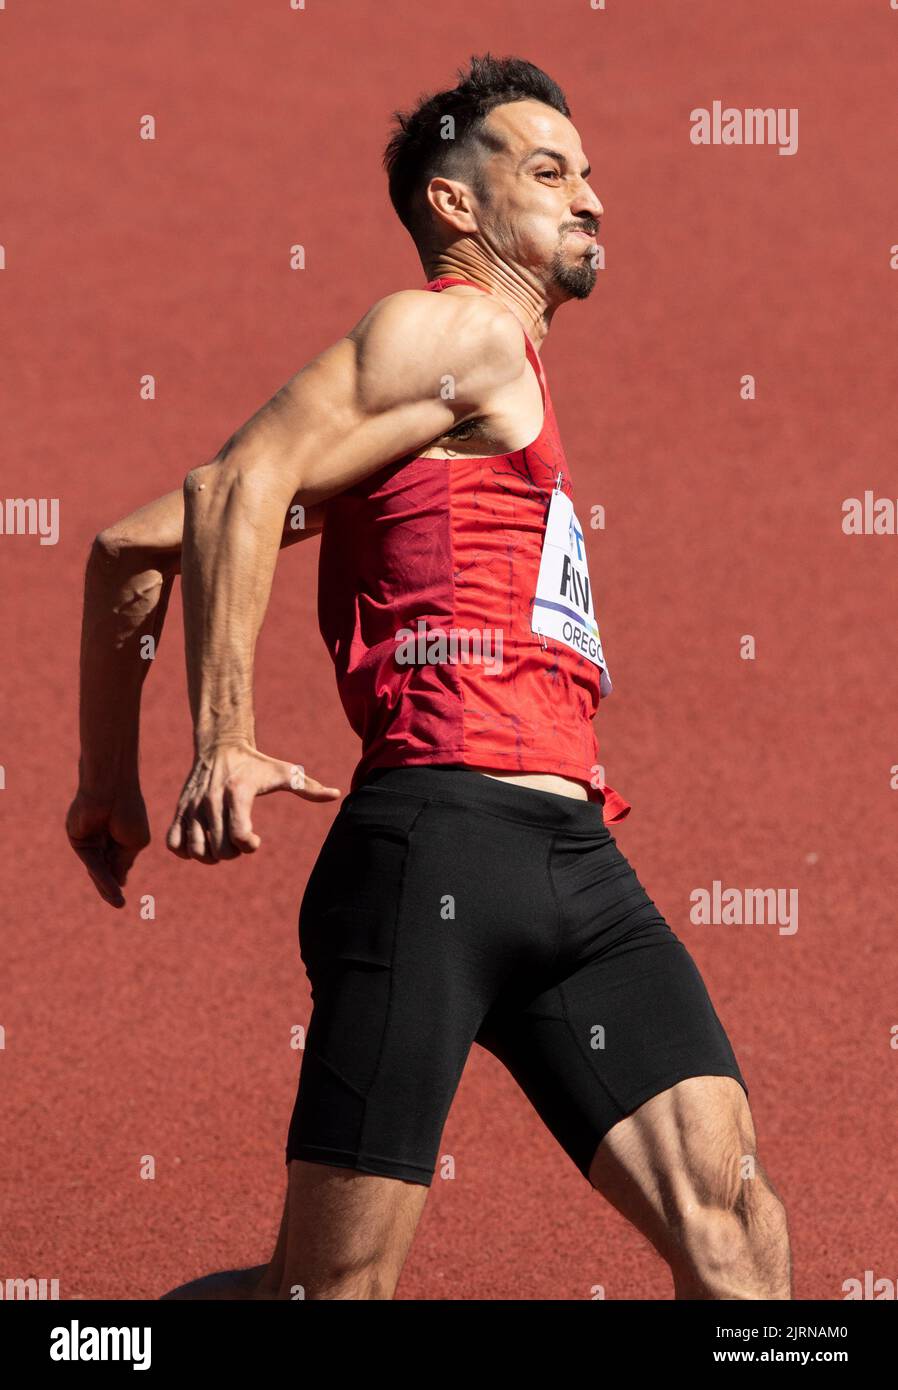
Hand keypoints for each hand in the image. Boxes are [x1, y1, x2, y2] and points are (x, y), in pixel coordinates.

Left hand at [66, 784, 150, 908]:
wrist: (111, 789)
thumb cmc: (129, 810)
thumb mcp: (135, 842)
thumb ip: (124, 862)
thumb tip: (119, 883)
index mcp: (120, 836)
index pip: (120, 863)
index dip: (121, 877)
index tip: (122, 895)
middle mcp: (104, 839)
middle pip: (107, 868)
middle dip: (111, 887)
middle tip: (118, 904)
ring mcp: (91, 840)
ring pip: (99, 868)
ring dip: (107, 886)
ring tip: (118, 903)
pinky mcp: (79, 840)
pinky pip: (91, 862)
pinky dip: (101, 876)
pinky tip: (112, 889)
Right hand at [166, 742, 340, 862]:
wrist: (221, 746)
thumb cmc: (257, 763)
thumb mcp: (284, 771)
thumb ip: (308, 786)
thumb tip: (336, 794)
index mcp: (238, 792)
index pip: (238, 835)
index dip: (249, 845)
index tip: (256, 841)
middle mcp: (211, 800)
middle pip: (219, 849)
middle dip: (233, 853)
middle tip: (240, 841)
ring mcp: (192, 807)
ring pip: (195, 850)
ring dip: (210, 857)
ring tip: (221, 845)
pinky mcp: (179, 810)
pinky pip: (173, 844)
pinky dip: (185, 851)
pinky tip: (201, 843)